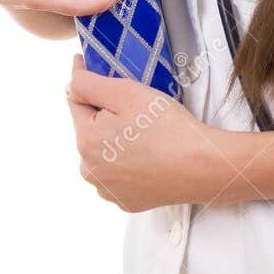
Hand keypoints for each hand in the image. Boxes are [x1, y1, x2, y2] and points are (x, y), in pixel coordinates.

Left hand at [66, 55, 226, 211]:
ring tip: (146, 131)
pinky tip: (150, 153)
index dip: (91, 83)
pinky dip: (128, 161)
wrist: (201, 167)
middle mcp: (90, 170)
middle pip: (90, 128)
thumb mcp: (126, 93)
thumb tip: (72, 76)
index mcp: (85, 141)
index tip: (107, 72)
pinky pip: (119, 173)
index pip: (76, 101)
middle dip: (107, 114)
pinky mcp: (126, 201)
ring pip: (104, 152)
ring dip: (116, 138)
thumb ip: (89, 84)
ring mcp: (108, 189)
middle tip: (137, 107)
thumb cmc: (168, 128)